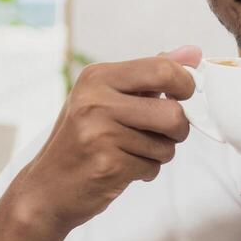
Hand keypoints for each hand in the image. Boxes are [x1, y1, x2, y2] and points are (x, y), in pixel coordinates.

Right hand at [0, 45, 201, 240]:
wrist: (47, 188)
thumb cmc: (82, 139)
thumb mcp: (108, 97)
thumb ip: (150, 74)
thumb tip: (193, 52)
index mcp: (97, 77)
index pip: (163, 70)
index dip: (185, 85)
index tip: (182, 96)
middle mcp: (95, 101)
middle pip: (173, 112)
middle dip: (179, 129)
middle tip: (163, 133)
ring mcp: (99, 134)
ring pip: (167, 144)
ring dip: (160, 153)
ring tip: (133, 151)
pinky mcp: (106, 165)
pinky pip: (153, 167)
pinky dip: (145, 171)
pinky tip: (122, 168)